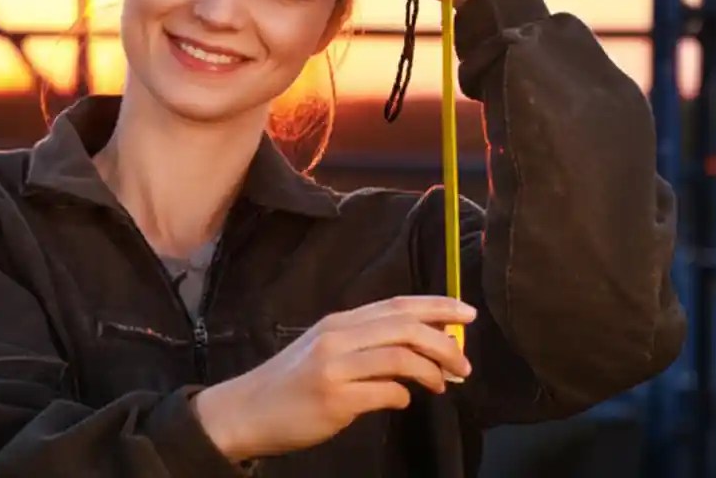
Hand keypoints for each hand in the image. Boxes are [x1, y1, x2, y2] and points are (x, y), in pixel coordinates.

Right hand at [191, 296, 475, 462]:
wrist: (247, 410)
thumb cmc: (291, 383)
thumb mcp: (325, 351)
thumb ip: (365, 345)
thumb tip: (417, 350)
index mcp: (338, 323)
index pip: (396, 305)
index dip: (436, 306)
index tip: (468, 314)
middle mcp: (336, 337)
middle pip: (404, 327)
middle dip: (444, 342)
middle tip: (464, 363)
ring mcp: (334, 367)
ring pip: (399, 357)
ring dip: (431, 371)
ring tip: (443, 384)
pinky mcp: (334, 398)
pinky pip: (385, 392)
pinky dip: (403, 395)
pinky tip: (403, 400)